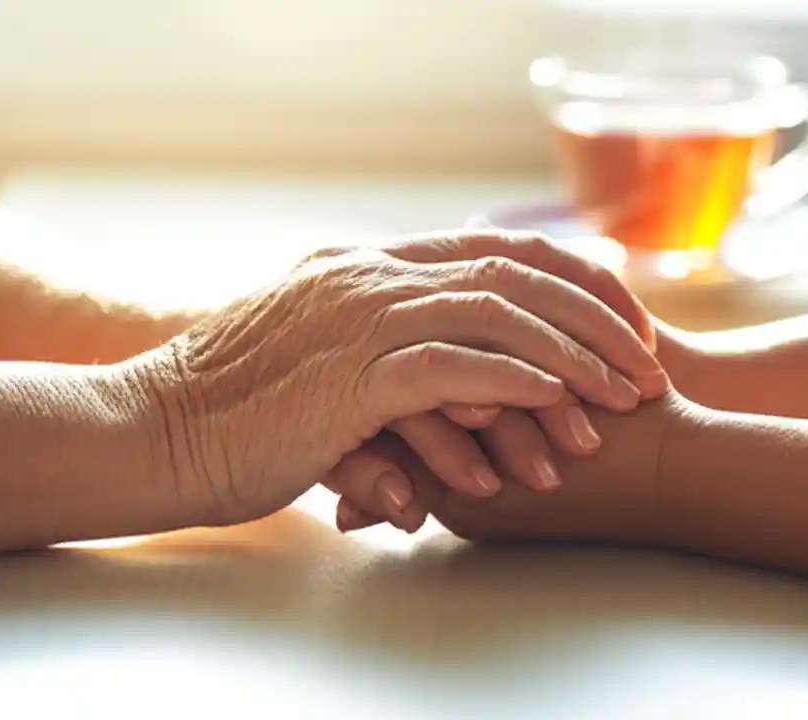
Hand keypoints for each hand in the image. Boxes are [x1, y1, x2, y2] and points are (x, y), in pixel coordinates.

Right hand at [125, 232, 667, 525]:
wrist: (159, 433)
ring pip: (495, 314)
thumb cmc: (244, 411)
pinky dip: (510, 378)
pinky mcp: (347, 375)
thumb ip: (389, 349)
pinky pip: (450, 366)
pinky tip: (556, 400)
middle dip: (594, 319)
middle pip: (514, 276)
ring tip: (624, 395)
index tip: (623, 324)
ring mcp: (359, 319)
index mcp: (371, 265)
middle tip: (649, 363)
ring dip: (570, 355)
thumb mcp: (323, 356)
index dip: (573, 283)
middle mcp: (372, 276)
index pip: (498, 253)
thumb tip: (465, 382)